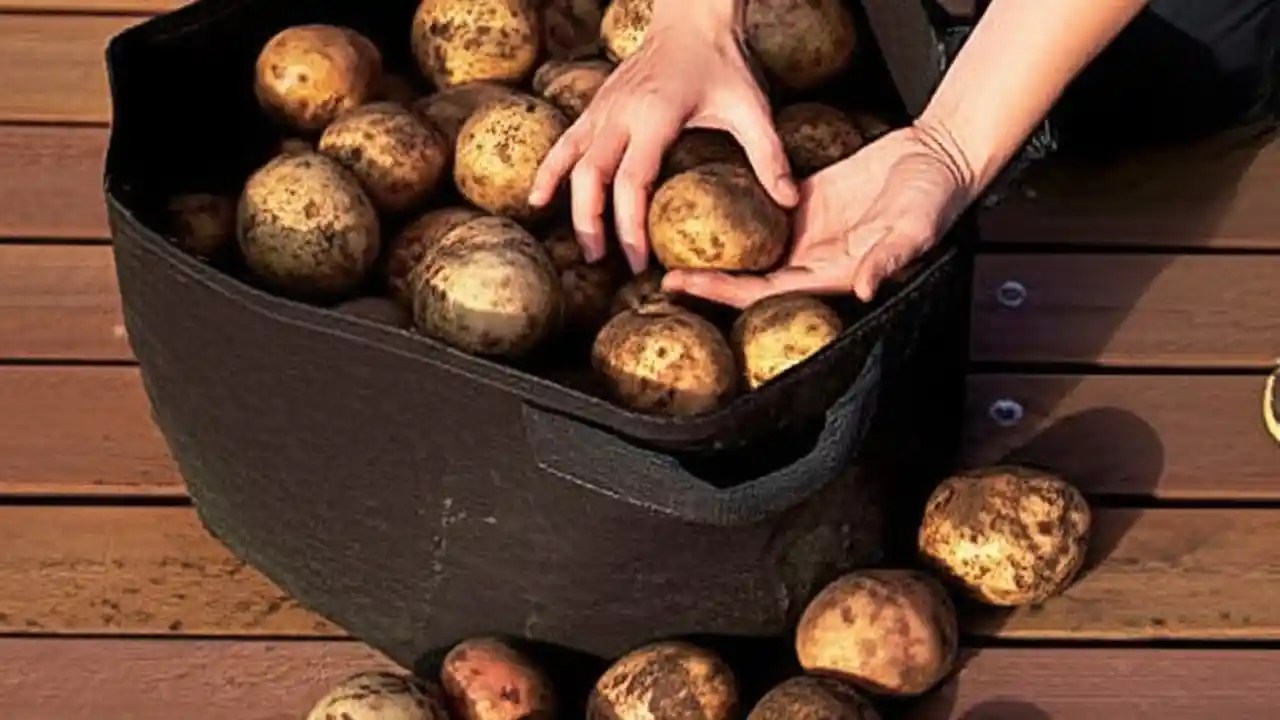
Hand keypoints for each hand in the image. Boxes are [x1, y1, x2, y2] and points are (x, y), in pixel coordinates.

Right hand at [527, 21, 797, 273]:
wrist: (693, 19)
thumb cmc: (724, 64)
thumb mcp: (752, 108)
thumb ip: (768, 156)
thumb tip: (790, 202)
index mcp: (655, 117)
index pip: (631, 182)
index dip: (630, 226)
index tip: (638, 259)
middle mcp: (620, 114)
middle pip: (591, 178)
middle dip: (593, 223)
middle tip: (603, 260)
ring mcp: (603, 108)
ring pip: (569, 161)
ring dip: (568, 204)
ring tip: (579, 245)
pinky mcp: (595, 105)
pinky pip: (564, 143)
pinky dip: (550, 171)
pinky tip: (540, 198)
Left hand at [662, 123, 975, 307]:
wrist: (939, 155)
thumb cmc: (934, 199)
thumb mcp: (915, 229)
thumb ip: (888, 259)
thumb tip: (864, 287)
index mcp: (832, 274)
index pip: (766, 292)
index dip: (724, 292)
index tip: (686, 285)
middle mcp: (812, 259)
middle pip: (747, 276)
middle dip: (706, 278)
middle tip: (661, 273)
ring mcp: (807, 231)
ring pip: (750, 247)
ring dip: (714, 248)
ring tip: (669, 241)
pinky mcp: (805, 200)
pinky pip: (761, 208)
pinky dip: (733, 212)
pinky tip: (700, 205)